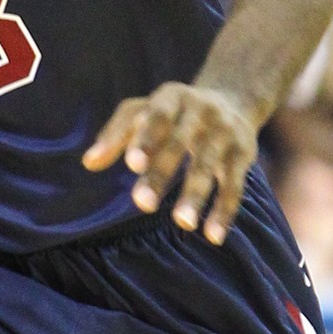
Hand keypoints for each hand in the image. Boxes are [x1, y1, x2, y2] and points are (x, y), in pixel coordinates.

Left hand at [84, 82, 259, 244]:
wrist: (233, 100)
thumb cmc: (173, 113)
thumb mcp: (145, 112)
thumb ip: (117, 135)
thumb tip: (88, 163)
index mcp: (171, 97)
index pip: (157, 116)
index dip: (146, 139)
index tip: (132, 165)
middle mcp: (200, 111)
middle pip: (179, 143)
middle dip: (161, 173)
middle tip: (142, 205)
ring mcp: (224, 131)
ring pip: (209, 165)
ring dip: (196, 195)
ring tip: (182, 223)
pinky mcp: (244, 153)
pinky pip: (235, 185)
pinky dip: (224, 211)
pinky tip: (213, 236)